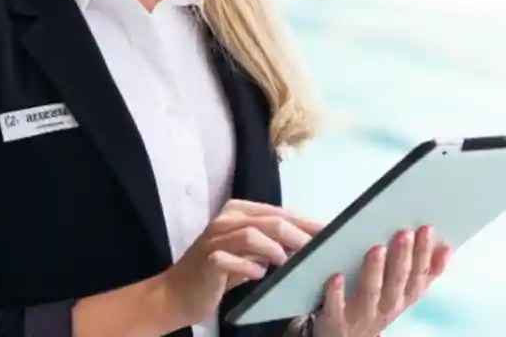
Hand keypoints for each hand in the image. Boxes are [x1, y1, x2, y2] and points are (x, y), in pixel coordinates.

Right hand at [159, 199, 323, 329]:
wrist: (176, 294)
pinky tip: (260, 275)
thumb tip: (306, 242)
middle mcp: (226, 219)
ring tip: (288, 262)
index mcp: (237, 211)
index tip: (329, 233)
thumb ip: (271, 244)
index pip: (279, 212)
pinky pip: (231, 259)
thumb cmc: (216, 274)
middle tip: (317, 250)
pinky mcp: (207, 259)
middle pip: (270, 220)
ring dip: (275, 249)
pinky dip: (249, 267)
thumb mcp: (247, 254)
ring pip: (252, 234)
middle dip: (298, 234)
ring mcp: (214, 238)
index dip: (305, 222)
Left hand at [313, 226, 450, 336]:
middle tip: (404, 232)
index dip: (424, 253)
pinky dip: (337, 293)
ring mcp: (362, 315)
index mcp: (403, 296)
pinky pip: (336, 307)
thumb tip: (447, 246)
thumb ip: (423, 268)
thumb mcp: (402, 289)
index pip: (418, 274)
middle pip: (397, 281)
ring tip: (377, 248)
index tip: (426, 228)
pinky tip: (336, 276)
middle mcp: (387, 307)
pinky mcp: (336, 320)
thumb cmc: (374, 303)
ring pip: (371, 292)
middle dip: (403, 256)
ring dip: (374, 270)